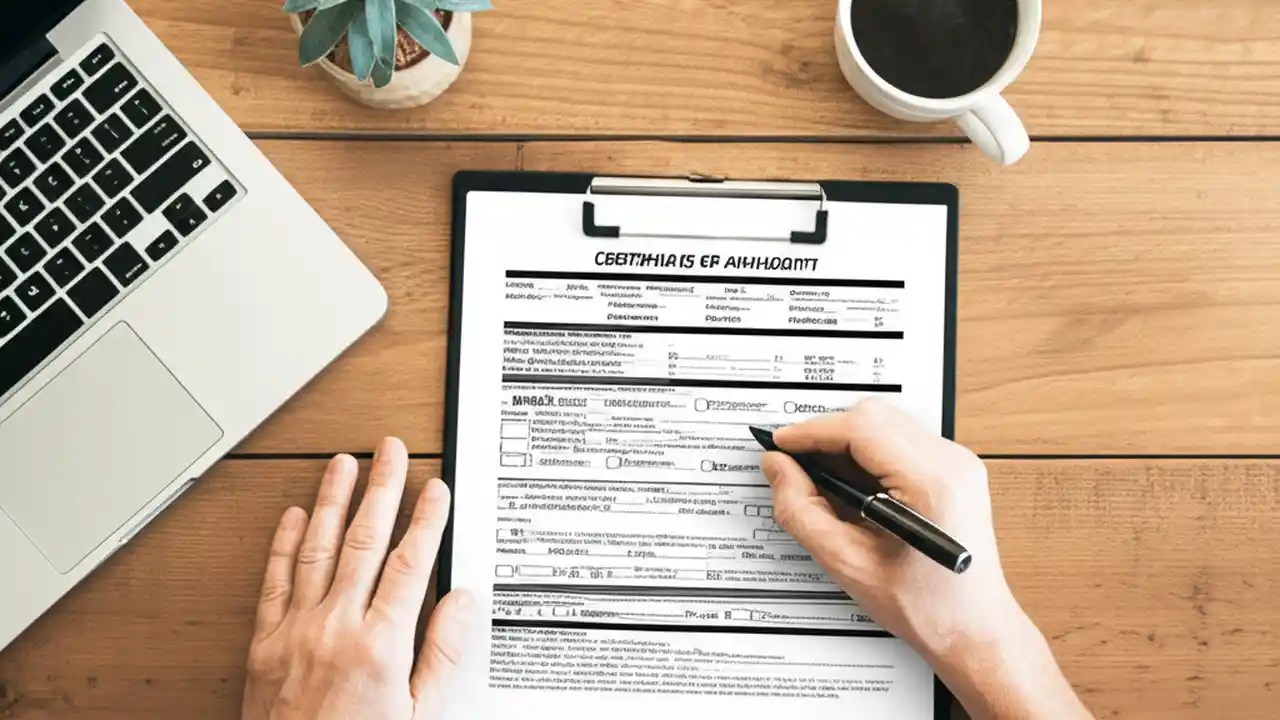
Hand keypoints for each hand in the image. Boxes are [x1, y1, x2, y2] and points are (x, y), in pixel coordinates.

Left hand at [242, 438, 471, 719]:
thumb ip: (442, 656)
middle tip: (389, 451)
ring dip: (330, 500)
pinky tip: (291, 516)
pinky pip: (274, 581)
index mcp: (381, 645)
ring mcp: (295, 631)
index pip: (410, 564)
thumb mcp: (422, 716)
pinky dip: (282, 544)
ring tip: (341, 464)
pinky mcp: (263, 644)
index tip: (435, 490)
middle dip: (381, 489)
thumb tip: (460, 603)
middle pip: (363, 541)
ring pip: (316, 548)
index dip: (426, 520)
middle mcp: (335, 628)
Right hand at [762, 400, 1090, 719]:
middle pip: (873, 416)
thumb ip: (802, 511)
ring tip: (824, 481)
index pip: (861, 428)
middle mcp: (952, 464)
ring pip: (885, 422)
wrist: (973, 627)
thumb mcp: (848, 563)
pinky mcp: (954, 468)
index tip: (782, 443)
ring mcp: (958, 463)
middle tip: (796, 463)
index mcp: (932, 485)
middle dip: (827, 434)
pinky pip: (900, 438)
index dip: (812, 432)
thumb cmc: (928, 607)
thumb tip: (779, 468)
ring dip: (847, 442)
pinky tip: (854, 486)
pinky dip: (867, 452)